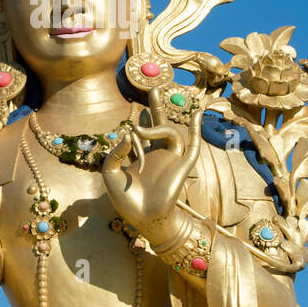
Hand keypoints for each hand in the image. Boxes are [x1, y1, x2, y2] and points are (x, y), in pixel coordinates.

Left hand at [102, 89, 203, 244]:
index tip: (134, 118)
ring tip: (140, 129)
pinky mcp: (182, 165)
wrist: (143, 219)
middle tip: (154, 88)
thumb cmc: (126, 200)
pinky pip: (192, 145)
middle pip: (160, 124)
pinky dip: (195, 129)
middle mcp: (158, 155)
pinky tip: (196, 114)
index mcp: (142, 156)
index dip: (141, 123)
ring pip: (171, 133)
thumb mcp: (110, 173)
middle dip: (157, 107)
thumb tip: (129, 133)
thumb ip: (116, 152)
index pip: (143, 133)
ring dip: (157, 127)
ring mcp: (171, 159)